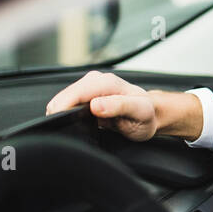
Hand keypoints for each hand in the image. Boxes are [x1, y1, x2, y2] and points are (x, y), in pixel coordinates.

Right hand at [46, 71, 200, 141]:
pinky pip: (67, 105)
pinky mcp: (85, 97)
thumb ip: (119, 106)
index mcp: (107, 82)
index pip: (75, 93)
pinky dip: (66, 114)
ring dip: (63, 114)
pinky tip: (76, 123)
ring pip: (62, 101)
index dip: (64, 108)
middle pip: (64, 96)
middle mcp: (96, 81)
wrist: (151, 115)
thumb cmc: (147, 114)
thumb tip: (96, 105)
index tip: (61, 122)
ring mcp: (89, 89)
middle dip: (61, 112)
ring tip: (75, 126)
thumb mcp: (139, 112)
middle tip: (72, 129)